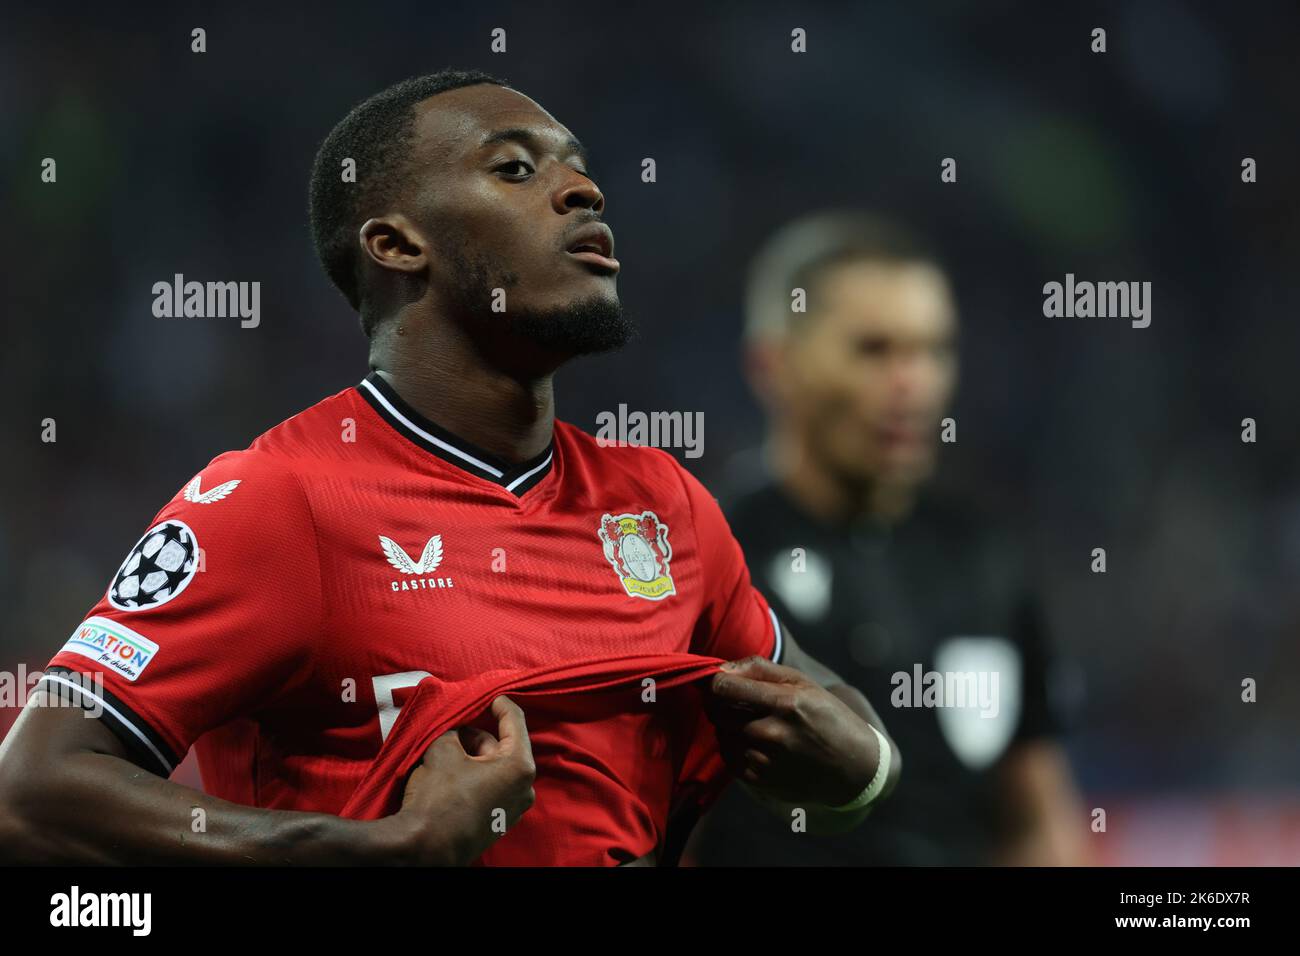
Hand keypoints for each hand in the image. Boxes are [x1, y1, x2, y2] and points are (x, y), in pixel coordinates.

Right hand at [393, 695, 535, 864]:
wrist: (425, 849)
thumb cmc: (438, 798)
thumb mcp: (442, 750)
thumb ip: (454, 731)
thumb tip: (456, 730)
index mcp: (519, 766)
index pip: (515, 721)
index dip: (500, 704)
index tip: (489, 696)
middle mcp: (525, 788)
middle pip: (503, 746)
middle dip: (477, 734)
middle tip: (452, 727)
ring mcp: (514, 808)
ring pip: (495, 768)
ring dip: (474, 756)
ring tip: (446, 750)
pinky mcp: (499, 822)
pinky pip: (491, 787)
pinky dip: (475, 775)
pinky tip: (451, 771)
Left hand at [706, 657, 878, 805]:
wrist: (852, 767)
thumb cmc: (827, 716)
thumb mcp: (802, 683)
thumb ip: (759, 669)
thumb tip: (721, 668)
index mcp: (784, 702)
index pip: (723, 688)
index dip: (712, 681)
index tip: (716, 680)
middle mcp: (771, 733)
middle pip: (717, 711)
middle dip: (719, 702)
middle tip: (736, 701)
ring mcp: (765, 760)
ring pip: (721, 734)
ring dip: (728, 725)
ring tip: (754, 723)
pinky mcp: (760, 781)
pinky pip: (728, 757)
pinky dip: (734, 747)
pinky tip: (756, 743)